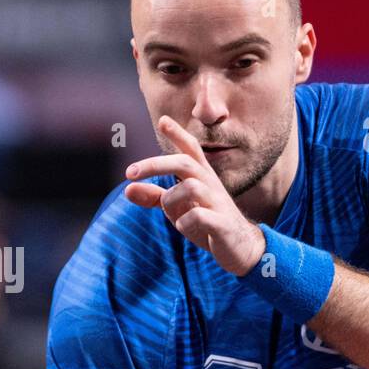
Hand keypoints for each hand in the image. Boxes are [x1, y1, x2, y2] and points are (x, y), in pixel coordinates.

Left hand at [124, 115, 265, 275]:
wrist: (241, 248)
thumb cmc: (206, 222)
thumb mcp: (177, 208)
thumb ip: (154, 197)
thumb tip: (127, 188)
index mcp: (201, 177)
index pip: (191, 149)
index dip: (178, 134)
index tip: (162, 120)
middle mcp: (210, 184)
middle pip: (184, 162)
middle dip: (155, 164)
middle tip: (129, 172)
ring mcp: (218, 203)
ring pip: (191, 186)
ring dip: (171, 198)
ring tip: (169, 211)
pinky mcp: (223, 224)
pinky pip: (200, 216)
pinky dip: (185, 221)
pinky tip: (183, 226)